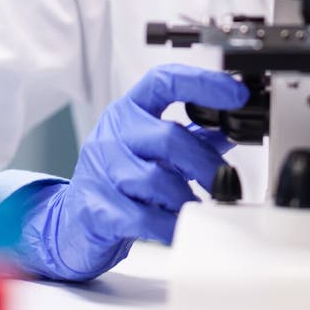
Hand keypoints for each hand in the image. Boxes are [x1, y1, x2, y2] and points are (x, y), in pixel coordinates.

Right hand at [16, 63, 247, 280]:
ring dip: (185, 197)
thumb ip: (191, 138)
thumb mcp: (154, 149)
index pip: (164, 81)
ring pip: (155, 179)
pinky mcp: (95, 208)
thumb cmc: (118, 178)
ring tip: (195, 207)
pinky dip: (168, 225)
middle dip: (205, 163)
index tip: (236, 95)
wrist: (73, 222)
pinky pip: (141, 217)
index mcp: (130, 110)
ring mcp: (100, 169)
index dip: (202, 84)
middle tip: (224, 180)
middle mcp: (113, 132)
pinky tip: (177, 227)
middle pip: (168, 137)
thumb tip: (229, 130)